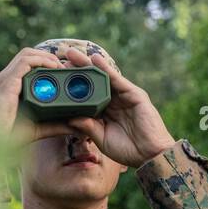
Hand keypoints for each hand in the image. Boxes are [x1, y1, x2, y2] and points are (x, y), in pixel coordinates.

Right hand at [0, 46, 86, 143]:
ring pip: (27, 54)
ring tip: (62, 66)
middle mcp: (6, 79)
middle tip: (67, 67)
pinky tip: (54, 67)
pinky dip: (41, 61)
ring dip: (47, 56)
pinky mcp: (6, 82)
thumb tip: (75, 126)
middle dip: (49, 57)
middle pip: (29, 56)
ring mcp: (5, 79)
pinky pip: (25, 62)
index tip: (65, 73)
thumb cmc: (7, 140)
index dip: (47, 65)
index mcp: (10, 87)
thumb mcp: (37, 130)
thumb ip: (54, 126)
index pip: (28, 66)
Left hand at [56, 45, 175, 167]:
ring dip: (88, 64)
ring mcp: (123, 96)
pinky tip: (95, 60)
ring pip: (103, 77)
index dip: (72, 86)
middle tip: (60, 57)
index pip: (86, 95)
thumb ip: (88, 127)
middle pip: (92, 82)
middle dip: (77, 69)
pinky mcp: (134, 94)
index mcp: (105, 112)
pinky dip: (107, 69)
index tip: (57, 78)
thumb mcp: (102, 139)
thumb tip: (69, 117)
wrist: (151, 155)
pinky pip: (118, 79)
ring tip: (72, 53)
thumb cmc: (128, 151)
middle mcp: (113, 101)